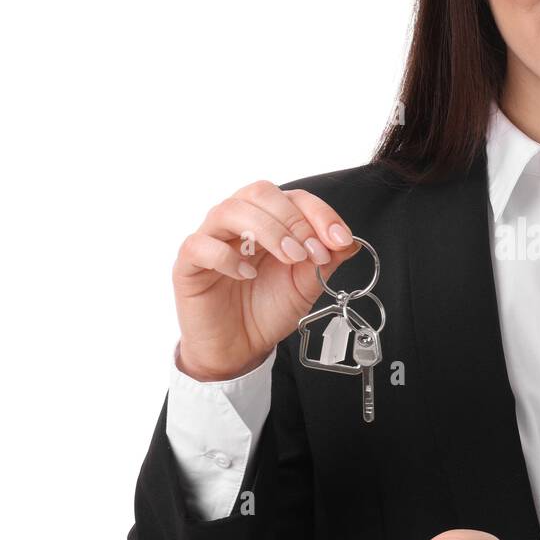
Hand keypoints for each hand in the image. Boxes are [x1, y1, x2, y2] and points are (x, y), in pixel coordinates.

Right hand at [173, 179, 365, 380]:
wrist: (240, 347)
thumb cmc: (268, 310)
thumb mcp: (306, 285)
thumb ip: (326, 261)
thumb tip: (350, 242)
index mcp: (270, 222)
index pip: (294, 198)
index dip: (319, 214)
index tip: (339, 239)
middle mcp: (239, 223)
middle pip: (260, 192)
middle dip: (293, 219)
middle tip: (310, 251)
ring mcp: (211, 239)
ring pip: (230, 210)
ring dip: (268, 231)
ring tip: (289, 259)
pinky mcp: (189, 263)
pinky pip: (199, 244)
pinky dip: (226, 256)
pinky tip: (246, 274)